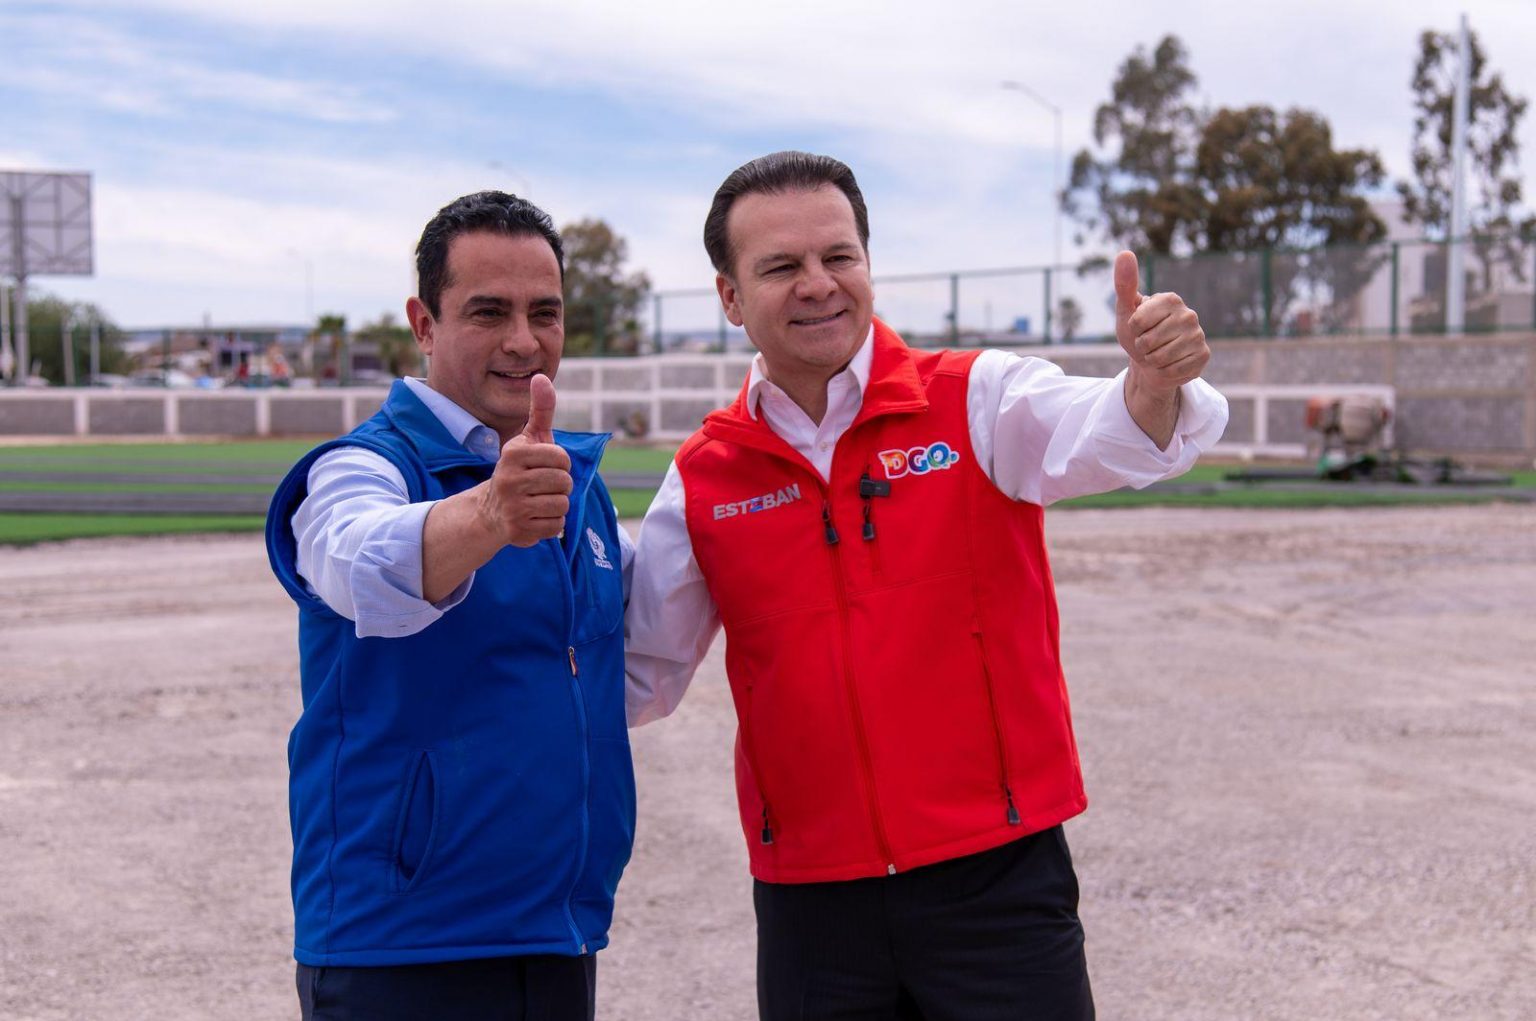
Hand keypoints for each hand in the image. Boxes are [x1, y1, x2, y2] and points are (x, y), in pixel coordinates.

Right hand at [478, 374, 571, 547]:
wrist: (490, 511)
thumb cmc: (519, 469)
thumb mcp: (529, 439)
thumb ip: (540, 410)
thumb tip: (541, 377)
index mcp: (513, 454)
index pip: (561, 458)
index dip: (561, 463)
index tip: (547, 466)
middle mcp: (509, 479)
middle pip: (564, 482)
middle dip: (560, 485)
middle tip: (543, 486)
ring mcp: (512, 506)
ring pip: (562, 505)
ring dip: (557, 505)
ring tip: (539, 501)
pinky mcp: (517, 530)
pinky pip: (556, 526)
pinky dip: (552, 524)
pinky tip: (536, 517)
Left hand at [1114, 251, 1209, 394]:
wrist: (1151, 362)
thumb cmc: (1138, 333)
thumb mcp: (1126, 310)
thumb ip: (1124, 284)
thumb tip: (1125, 252)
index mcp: (1170, 299)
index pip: (1138, 321)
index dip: (1132, 330)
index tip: (1137, 328)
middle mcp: (1189, 314)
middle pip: (1149, 341)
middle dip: (1141, 348)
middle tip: (1147, 344)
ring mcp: (1198, 335)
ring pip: (1161, 357)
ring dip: (1152, 361)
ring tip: (1157, 354)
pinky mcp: (1203, 355)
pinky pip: (1174, 370)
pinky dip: (1165, 371)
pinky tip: (1169, 364)